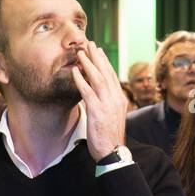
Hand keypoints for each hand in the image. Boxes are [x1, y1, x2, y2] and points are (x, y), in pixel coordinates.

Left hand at [71, 40, 126, 161]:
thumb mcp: (111, 117)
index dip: (104, 62)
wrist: (112, 152)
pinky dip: (81, 80)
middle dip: (97, 57)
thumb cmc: (109, 137)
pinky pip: (88, 92)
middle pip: (106, 72)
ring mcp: (107, 104)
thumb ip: (106, 104)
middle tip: (90, 44)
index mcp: (120, 99)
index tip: (98, 51)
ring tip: (81, 53)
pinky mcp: (97, 111)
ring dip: (89, 64)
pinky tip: (75, 72)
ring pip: (98, 78)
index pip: (112, 76)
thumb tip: (97, 95)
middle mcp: (115, 99)